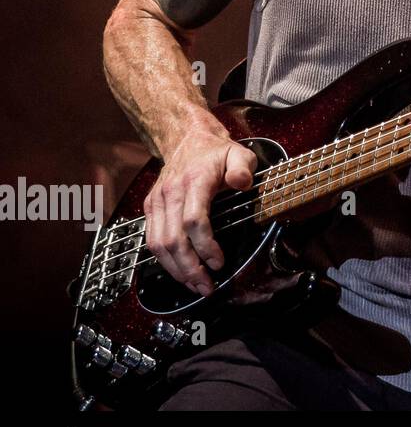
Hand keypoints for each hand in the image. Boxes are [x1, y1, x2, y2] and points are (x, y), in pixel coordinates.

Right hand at [143, 126, 257, 295]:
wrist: (186, 139)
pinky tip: (180, 272)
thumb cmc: (216, 152)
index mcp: (193, 181)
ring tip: (195, 286)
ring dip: (176, 269)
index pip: (193, 220)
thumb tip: (241, 183)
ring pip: (158, 244)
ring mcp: (157, 202)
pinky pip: (151, 240)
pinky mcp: (150, 208)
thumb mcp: (239, 154)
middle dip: (189, 268)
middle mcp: (170, 193)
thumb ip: (243, 168)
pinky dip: (164, 261)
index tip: (219, 262)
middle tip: (207, 286)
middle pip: (173, 239)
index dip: (205, 245)